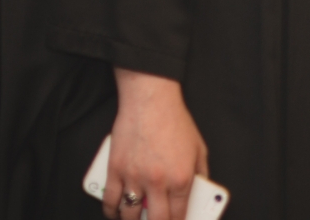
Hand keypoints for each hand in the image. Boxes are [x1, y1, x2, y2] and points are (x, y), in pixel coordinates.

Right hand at [104, 68, 208, 219]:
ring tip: (138, 219)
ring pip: (130, 215)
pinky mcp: (115, 170)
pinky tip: (116, 213)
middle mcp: (158, 182)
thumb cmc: (175, 122)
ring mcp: (134, 177)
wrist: (151, 102)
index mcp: (181, 178)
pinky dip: (111, 212)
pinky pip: (110, 201)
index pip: (178, 216)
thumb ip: (200, 173)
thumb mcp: (199, 148)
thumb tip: (198, 191)